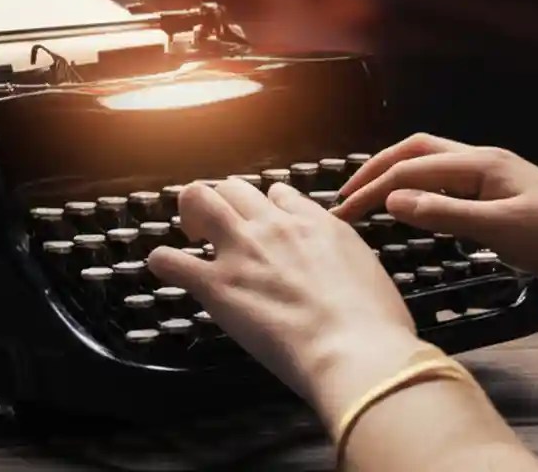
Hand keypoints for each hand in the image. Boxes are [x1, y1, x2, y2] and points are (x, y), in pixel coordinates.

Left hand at [147, 179, 430, 425]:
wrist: (354, 348)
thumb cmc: (374, 323)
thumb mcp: (370, 271)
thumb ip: (345, 259)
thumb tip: (342, 272)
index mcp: (315, 223)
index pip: (279, 194)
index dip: (267, 206)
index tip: (265, 221)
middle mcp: (274, 226)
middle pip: (235, 188)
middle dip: (225, 201)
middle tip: (222, 226)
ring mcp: (242, 250)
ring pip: (200, 200)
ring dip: (190, 211)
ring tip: (191, 232)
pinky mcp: (216, 284)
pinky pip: (171, 260)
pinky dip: (162, 261)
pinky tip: (165, 267)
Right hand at [333, 134, 537, 291]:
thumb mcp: (499, 230)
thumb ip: (443, 214)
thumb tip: (392, 201)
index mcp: (478, 164)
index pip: (409, 171)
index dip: (371, 191)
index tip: (343, 214)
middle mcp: (482, 160)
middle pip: (415, 151)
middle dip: (377, 169)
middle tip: (347, 195)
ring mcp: (493, 172)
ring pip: (432, 161)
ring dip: (398, 174)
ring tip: (372, 195)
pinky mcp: (501, 189)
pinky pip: (448, 178)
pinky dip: (420, 187)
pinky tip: (416, 207)